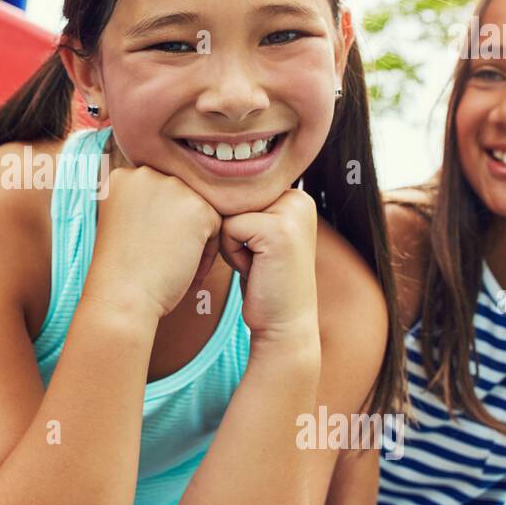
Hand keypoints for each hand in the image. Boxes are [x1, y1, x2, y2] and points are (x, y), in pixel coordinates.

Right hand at [85, 164, 221, 321]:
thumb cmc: (120, 271)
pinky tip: (186, 270)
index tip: (146, 249)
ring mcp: (172, 187)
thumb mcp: (123, 224)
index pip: (158, 191)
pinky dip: (206, 252)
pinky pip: (217, 226)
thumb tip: (174, 206)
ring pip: (199, 209)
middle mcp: (145, 173)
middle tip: (162, 259)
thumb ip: (144, 204)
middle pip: (180, 196)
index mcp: (123, 176)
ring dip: (193, 237)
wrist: (120, 297)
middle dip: (178, 227)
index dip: (158, 223)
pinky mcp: (197, 208)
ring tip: (174, 265)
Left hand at [213, 187, 319, 344]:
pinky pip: (228, 228)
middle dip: (232, 233)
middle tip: (256, 260)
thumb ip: (247, 206)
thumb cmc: (263, 281)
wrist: (284, 324)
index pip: (237, 191)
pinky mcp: (277, 229)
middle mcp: (298, 197)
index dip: (234, 224)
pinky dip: (232, 253)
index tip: (255, 251)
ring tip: (256, 264)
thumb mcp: (258, 234)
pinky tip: (255, 270)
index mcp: (295, 194)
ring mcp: (291, 212)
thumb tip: (207, 180)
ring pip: (228, 212)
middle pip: (231, 199)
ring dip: (231, 242)